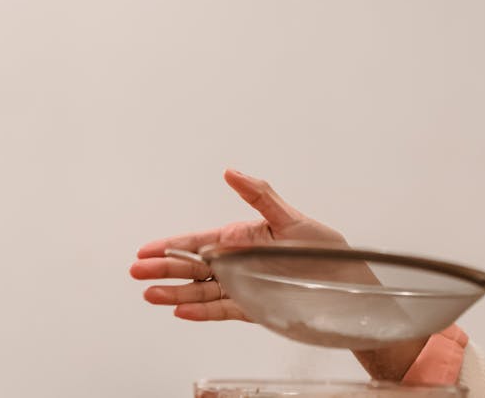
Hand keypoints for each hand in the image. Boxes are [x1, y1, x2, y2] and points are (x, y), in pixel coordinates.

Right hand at [129, 168, 345, 321]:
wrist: (347, 282)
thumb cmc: (323, 246)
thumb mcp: (291, 217)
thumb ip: (259, 195)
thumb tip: (231, 172)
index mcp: (243, 238)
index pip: (200, 243)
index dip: (173, 246)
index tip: (147, 250)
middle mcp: (239, 263)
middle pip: (194, 268)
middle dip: (165, 270)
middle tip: (137, 272)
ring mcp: (243, 286)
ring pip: (202, 291)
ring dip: (176, 293)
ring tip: (151, 294)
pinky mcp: (253, 308)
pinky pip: (222, 310)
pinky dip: (201, 311)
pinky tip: (181, 310)